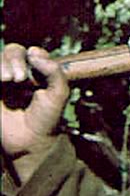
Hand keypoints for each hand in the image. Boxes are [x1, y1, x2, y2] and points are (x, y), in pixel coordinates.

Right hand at [1, 44, 69, 184]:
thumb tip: (34, 52)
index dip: (28, 56)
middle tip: (17, 78)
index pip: (28, 53)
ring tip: (6, 79)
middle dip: (12, 59)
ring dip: (1, 65)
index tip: (30, 67)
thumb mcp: (58, 93)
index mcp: (36, 72)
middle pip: (10, 52)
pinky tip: (0, 82)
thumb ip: (53, 71)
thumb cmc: (46, 118)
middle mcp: (18, 74)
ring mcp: (3, 84)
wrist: (30, 143)